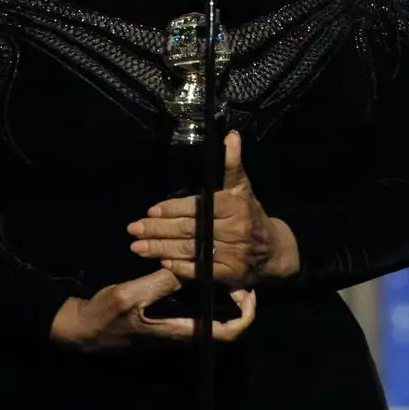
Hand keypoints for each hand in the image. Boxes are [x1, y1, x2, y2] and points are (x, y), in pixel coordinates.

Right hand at [49, 268, 255, 351]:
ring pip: (211, 315)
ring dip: (221, 294)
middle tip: (241, 273)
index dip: (245, 316)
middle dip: (238, 301)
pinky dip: (203, 291)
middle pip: (225, 324)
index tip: (249, 293)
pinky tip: (199, 269)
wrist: (82, 331)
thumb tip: (188, 266)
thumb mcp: (128, 296)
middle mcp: (183, 335)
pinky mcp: (166, 321)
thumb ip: (159, 283)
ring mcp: (175, 329)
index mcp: (179, 332)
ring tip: (224, 267)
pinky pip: (195, 309)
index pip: (226, 333)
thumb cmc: (105, 317)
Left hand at [127, 131, 299, 286]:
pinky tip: (162, 261)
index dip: (173, 209)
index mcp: (235, 206)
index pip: (199, 207)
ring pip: (191, 250)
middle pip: (190, 229)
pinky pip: (200, 270)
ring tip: (138, 247)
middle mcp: (235, 230)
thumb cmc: (251, 214)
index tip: (150, 210)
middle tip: (134, 228)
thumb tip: (230, 135)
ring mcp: (233, 254)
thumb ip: (232, 164)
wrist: (274, 251)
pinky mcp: (230, 274)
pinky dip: (179, 267)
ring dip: (161, 249)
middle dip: (158, 230)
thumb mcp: (242, 188)